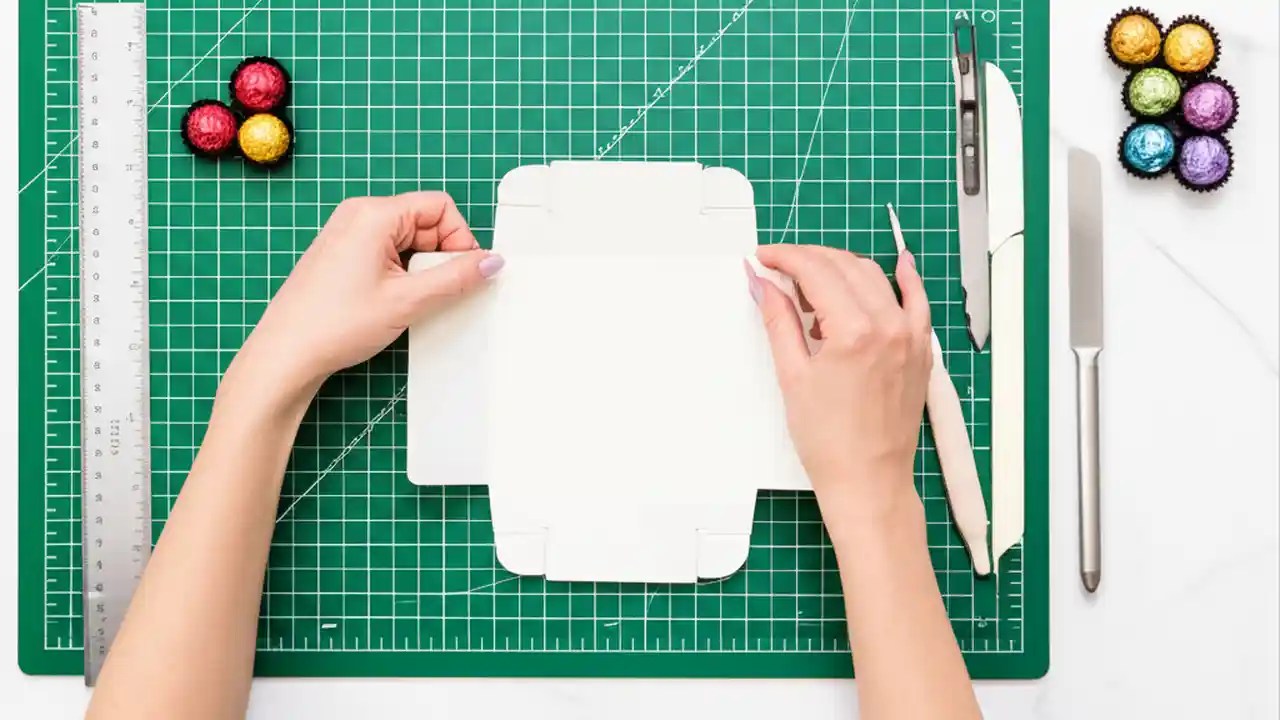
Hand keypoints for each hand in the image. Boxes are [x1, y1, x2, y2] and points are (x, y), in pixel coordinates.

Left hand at [233, 192, 503, 401]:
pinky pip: (388, 252)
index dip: (459, 239)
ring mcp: (348, 234)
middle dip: (439, 256)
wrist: (286, 353)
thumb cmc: (334, 324)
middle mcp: (359, 215)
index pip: (440, 207)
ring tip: (407, 300)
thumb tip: (492, 261)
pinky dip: (401, 274)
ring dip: (420, 268)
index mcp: (374, 214)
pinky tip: (392, 301)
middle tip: (431, 292)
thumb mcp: (408, 300)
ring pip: (408, 239)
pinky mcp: (343, 255)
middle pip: (425, 221)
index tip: (462, 272)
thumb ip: (456, 277)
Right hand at [748, 245, 931, 521]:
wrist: (868, 480)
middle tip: (780, 269)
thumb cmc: (830, 442)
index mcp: (854, 331)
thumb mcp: (792, 376)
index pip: (816, 271)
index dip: (786, 258)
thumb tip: (762, 284)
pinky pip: (917, 301)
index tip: (765, 258)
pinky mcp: (921, 350)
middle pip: (845, 266)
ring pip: (876, 277)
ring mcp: (911, 337)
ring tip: (813, 284)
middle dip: (809, 259)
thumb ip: (779, 320)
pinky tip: (898, 264)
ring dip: (842, 269)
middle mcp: (889, 326)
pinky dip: (905, 279)